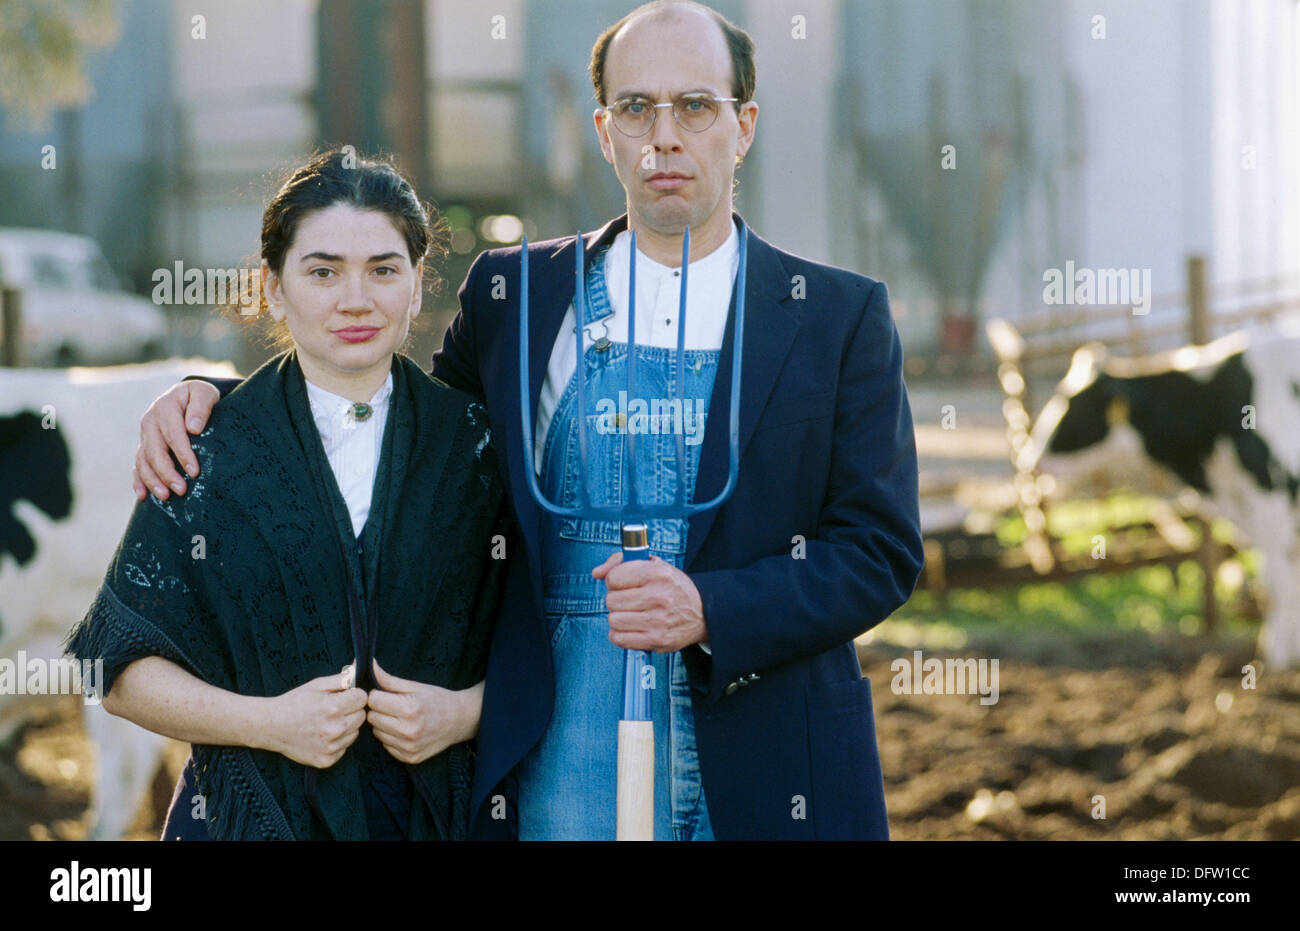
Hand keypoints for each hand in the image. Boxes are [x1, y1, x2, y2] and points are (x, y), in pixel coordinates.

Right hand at [132, 381, 219, 499]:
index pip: (173, 434)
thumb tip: (194, 428)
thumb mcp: (204, 393)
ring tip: (166, 496)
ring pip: (144, 460)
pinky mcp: (144, 445)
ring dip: (152, 480)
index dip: (183, 454)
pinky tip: (143, 495)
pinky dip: (138, 480)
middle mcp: (150, 421)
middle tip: (181, 490)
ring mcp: (145, 434)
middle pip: (155, 451)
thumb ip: (201, 406)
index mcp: (165, 408)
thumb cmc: (199, 396)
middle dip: (167, 472)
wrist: (186, 395)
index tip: (194, 472)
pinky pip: (138, 464)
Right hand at [264, 669, 367, 767]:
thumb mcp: (317, 685)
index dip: (354, 695)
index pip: (363, 698)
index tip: (343, 696)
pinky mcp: (327, 760)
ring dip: (346, 727)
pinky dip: (337, 742)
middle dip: (352, 710)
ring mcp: (331, 747)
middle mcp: (335, 729)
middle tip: (334, 710)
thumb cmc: (294, 702)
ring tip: (326, 723)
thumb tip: (359, 668)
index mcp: (334, 708)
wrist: (271, 726)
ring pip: (355, 733)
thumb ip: (342, 678)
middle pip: (362, 716)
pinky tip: (322, 736)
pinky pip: (344, 748)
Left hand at [366, 660, 479, 764]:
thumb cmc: (437, 699)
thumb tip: (370, 665)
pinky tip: (406, 731)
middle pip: (372, 717)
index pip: (373, 700)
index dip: (378, 695)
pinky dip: (392, 738)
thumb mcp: (415, 686)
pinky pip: (386, 746)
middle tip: (395, 707)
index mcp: (409, 708)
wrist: (460, 720)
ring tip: (401, 719)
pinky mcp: (409, 758)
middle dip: (380, 710)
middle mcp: (408, 730)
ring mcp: (409, 747)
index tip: (388, 695)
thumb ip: (389, 679)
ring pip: (376, 733)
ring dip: (384, 725)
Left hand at [593, 552, 707, 651]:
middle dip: (617, 599)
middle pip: (611, 600)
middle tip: (630, 600)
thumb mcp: (653, 565)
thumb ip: (620, 562)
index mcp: (658, 573)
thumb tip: (597, 573)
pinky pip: (619, 638)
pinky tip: (631, 627)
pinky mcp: (656, 639)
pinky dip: (620, 634)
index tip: (623, 583)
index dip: (615, 581)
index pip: (614, 578)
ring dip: (619, 617)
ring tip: (633, 614)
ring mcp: (657, 620)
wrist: (703, 613)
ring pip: (613, 619)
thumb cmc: (673, 587)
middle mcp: (658, 596)